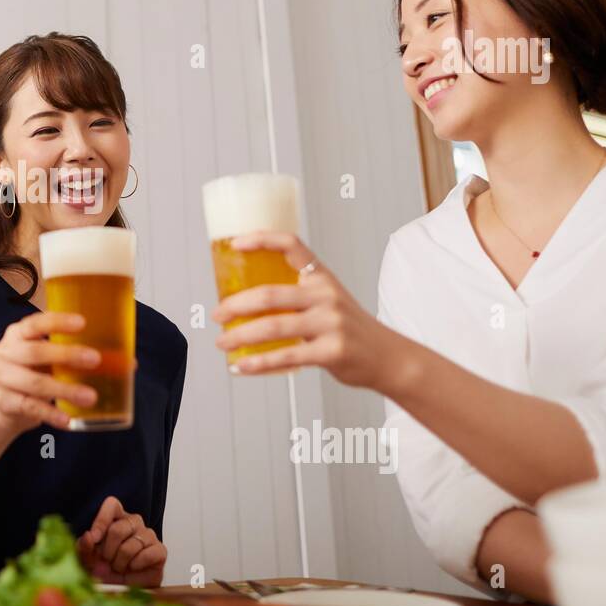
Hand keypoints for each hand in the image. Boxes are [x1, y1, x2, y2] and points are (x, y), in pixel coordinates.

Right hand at [0, 311, 98, 489]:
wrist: (6, 404)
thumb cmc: (37, 372)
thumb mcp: (53, 359)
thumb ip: (82, 356)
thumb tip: (130, 363)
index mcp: (18, 333)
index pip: (35, 322)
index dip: (58, 321)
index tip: (82, 323)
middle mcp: (5, 351)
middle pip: (35, 351)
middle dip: (67, 355)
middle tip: (95, 360)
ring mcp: (1, 377)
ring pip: (34, 382)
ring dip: (64, 389)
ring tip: (90, 397)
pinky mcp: (4, 402)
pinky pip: (30, 407)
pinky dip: (51, 413)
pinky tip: (68, 420)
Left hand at [77, 496, 165, 586]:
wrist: (123, 589)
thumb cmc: (105, 570)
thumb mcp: (88, 559)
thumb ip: (84, 547)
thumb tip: (88, 536)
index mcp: (116, 518)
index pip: (112, 504)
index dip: (101, 520)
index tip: (94, 538)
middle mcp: (134, 523)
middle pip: (118, 528)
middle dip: (108, 550)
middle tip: (107, 561)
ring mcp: (148, 535)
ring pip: (131, 545)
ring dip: (120, 562)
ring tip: (119, 568)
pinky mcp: (160, 550)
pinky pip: (146, 555)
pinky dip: (135, 566)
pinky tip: (133, 569)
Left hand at [210, 231, 404, 389]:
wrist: (389, 357)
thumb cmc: (349, 329)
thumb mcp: (328, 301)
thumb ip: (296, 297)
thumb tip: (244, 302)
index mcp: (322, 277)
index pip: (292, 245)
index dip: (262, 239)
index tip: (235, 244)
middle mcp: (326, 295)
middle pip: (270, 294)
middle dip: (235, 305)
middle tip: (216, 315)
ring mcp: (331, 323)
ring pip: (273, 326)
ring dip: (240, 335)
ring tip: (222, 342)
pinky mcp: (332, 351)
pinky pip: (287, 357)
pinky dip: (259, 363)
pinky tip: (242, 366)